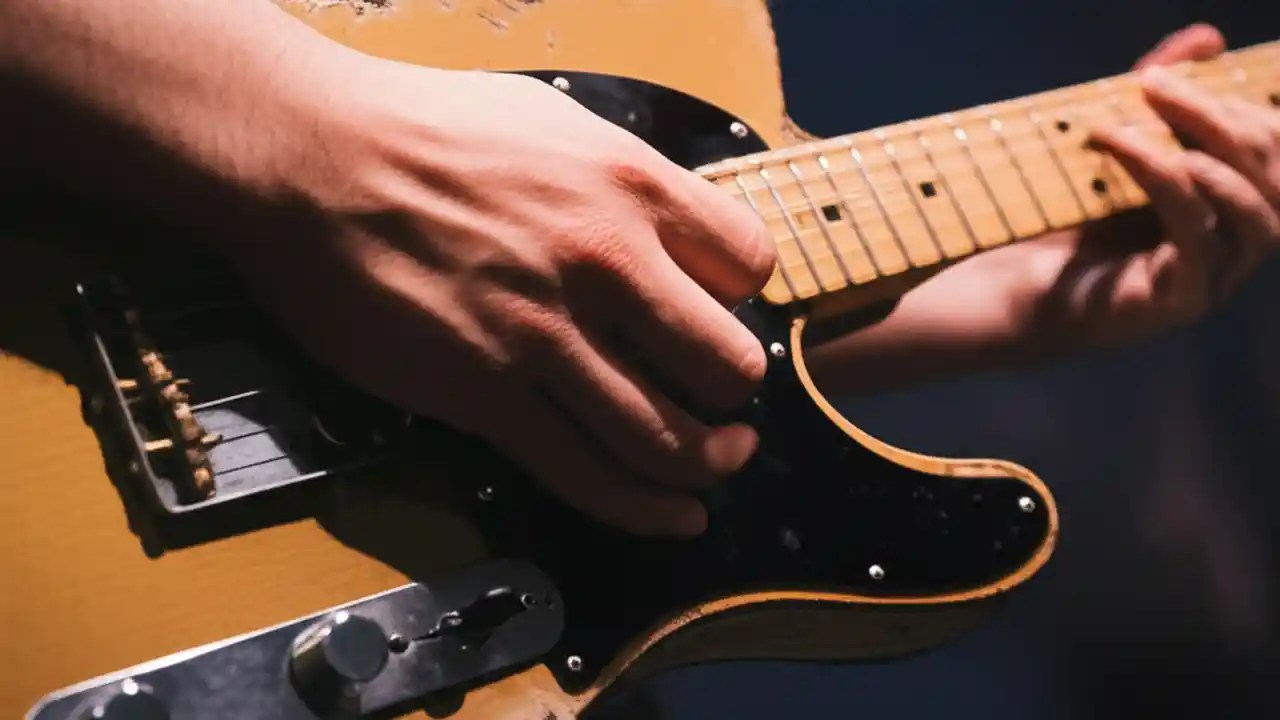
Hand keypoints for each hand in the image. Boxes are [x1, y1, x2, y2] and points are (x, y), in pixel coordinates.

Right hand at [233, 54, 773, 536]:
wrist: (308, 156)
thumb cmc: (420, 129)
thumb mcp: (551, 123)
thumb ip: (622, 181)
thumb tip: (664, 232)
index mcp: (628, 183)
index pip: (749, 264)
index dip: (744, 300)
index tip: (721, 313)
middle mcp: (602, 260)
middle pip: (726, 364)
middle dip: (735, 393)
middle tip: (723, 401)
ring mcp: (544, 335)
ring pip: (666, 436)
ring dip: (707, 464)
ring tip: (716, 467)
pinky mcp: (485, 394)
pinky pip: (585, 473)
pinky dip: (643, 509)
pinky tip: (672, 516)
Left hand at [1030, 24, 1278, 347]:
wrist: (1010, 294)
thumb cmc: (1065, 224)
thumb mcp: (1117, 150)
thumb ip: (1161, 99)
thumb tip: (1209, 37)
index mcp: (1233, 209)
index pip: (1274, 150)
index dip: (1238, 106)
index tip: (1169, 76)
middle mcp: (1236, 246)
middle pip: (1273, 176)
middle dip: (1220, 118)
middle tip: (1156, 86)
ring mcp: (1215, 278)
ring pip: (1256, 211)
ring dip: (1211, 151)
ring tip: (1158, 117)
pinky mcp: (1181, 301)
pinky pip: (1197, 236)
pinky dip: (1172, 185)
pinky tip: (1138, 153)